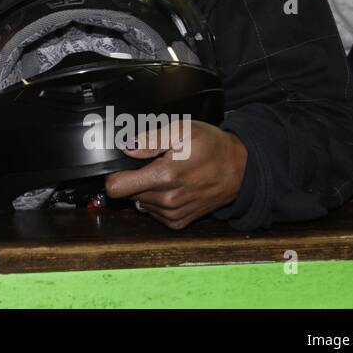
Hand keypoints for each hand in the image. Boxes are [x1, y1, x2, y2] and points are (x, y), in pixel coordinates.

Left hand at [103, 120, 246, 229]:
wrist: (239, 168)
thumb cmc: (211, 146)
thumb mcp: (180, 130)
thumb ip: (150, 140)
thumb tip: (126, 148)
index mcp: (165, 176)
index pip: (117, 188)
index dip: (113, 175)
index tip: (120, 166)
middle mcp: (167, 200)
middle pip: (127, 194)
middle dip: (134, 179)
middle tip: (153, 164)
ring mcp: (173, 213)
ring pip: (140, 203)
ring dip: (147, 190)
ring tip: (167, 174)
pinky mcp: (179, 222)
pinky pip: (154, 213)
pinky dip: (157, 201)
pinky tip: (172, 188)